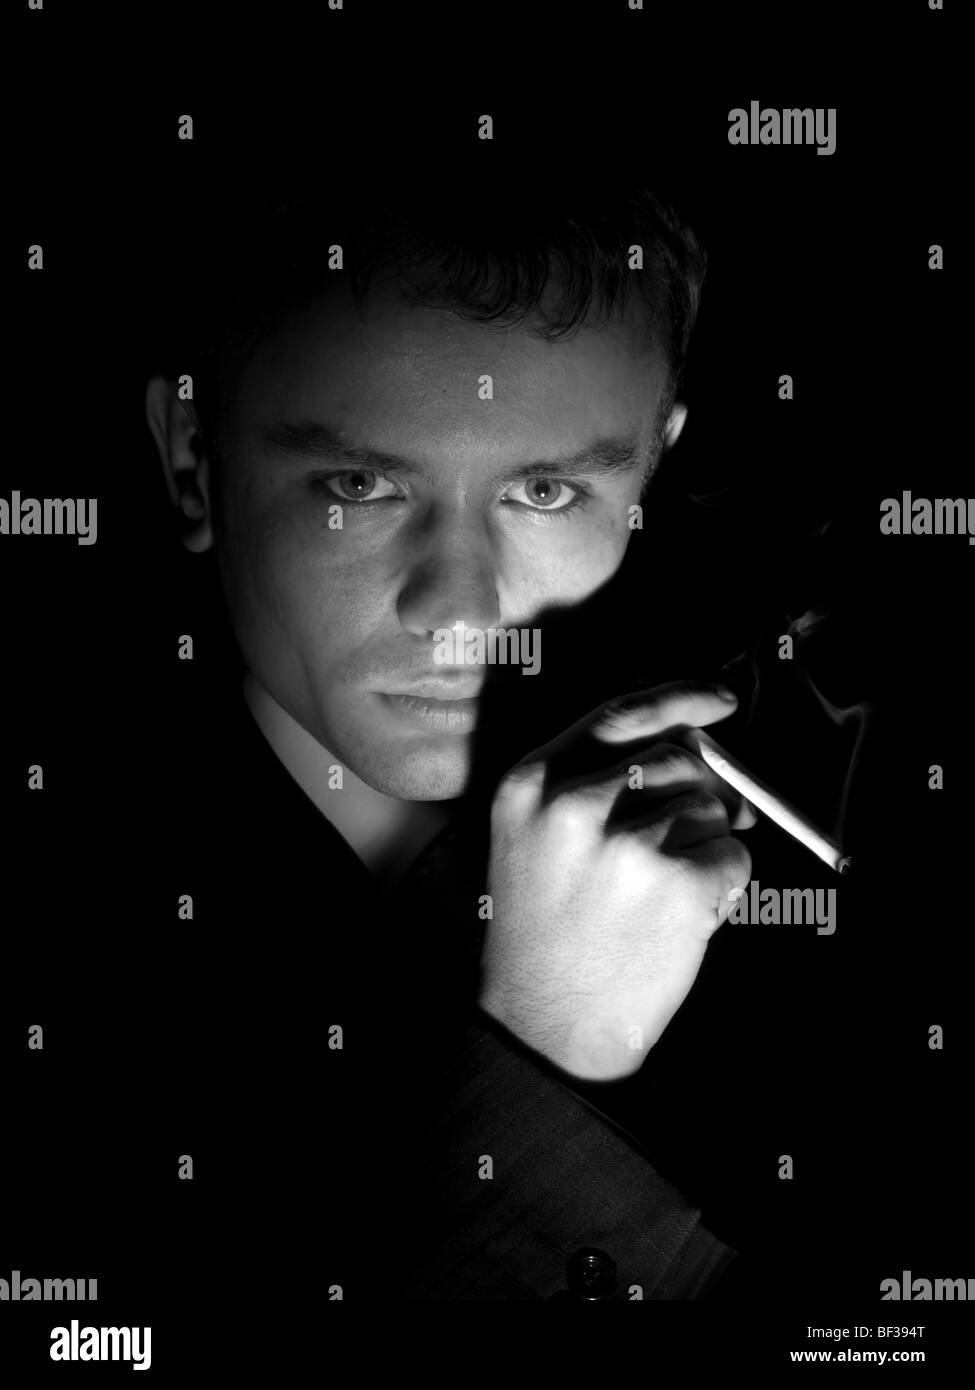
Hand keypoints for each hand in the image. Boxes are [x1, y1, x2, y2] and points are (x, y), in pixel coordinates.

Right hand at [478, 682, 755, 1080]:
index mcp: (532, 786)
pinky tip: (685, 914)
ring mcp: (627, 844)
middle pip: (677, 756)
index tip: (719, 699)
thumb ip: (596, 783)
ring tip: (668, 889)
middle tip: (706, 826)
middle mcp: (574, 805)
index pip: (618, 713)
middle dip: (705, 788)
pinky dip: (725, 883)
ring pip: (711, 805)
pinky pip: (735, 855)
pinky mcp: (676, 886)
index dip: (679, 698)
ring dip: (710, 842)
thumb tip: (697, 747)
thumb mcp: (533, 840)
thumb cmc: (545, 936)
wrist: (543, 1026)